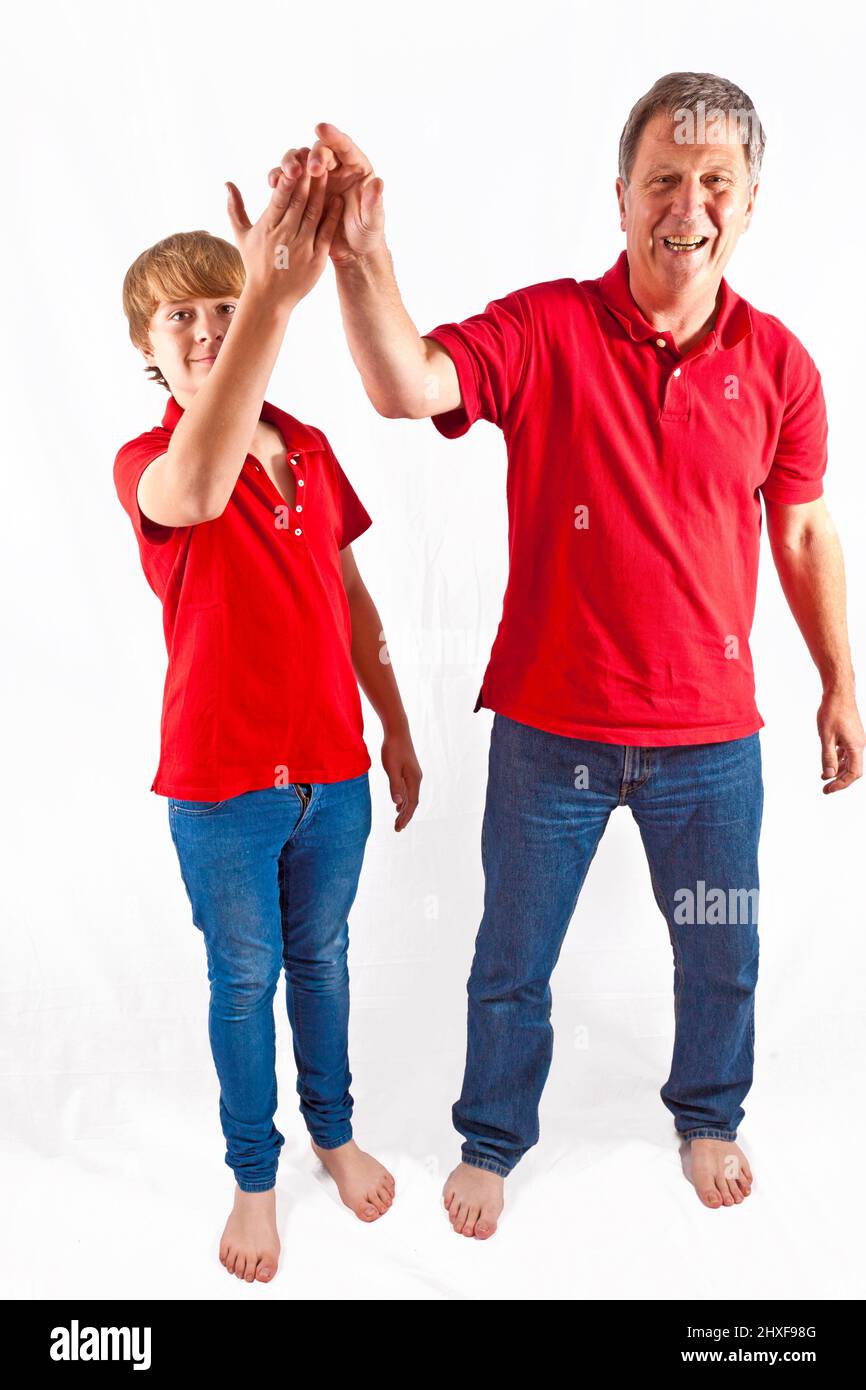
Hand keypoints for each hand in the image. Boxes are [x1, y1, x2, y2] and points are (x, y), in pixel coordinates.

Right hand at [224, 159, 342, 308]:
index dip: (288, 178)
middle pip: (298, 201)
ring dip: (321, 191)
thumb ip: (235, 208)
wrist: (269, 298)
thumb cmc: (256, 264)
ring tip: (328, 172)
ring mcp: (301, 247)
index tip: (296, 161)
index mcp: (267, 227)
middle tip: (316, 157)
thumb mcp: (242, 236)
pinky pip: (325, 233)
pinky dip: (332, 216)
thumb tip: (226, 183)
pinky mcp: (316, 259)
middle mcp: (284, 235)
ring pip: (314, 213)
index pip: (279, 197)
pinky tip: (338, 200)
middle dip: (307, 178)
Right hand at [267, 123, 384, 265]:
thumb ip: (375, 204)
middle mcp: (335, 169)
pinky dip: (279, 178)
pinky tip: (274, 182)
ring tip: (290, 174)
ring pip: (300, 160)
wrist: (350, 253)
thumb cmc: (366, 235)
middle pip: (320, 151)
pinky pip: (287, 180)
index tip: (321, 128)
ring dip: (291, 163)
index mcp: (356, 170)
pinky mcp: (302, 193)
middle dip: (312, 156)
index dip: (333, 136)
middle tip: (311, 169)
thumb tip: (378, 183)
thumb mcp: (373, 223)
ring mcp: (317, 180)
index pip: (344, 147)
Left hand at [381, 728, 421, 830]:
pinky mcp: (408, 770)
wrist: (397, 731)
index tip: (399, 828)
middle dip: (405, 816)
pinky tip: (398, 804)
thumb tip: (398, 804)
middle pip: (412, 802)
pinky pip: (408, 790)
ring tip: (398, 820)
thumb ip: (395, 786)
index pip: (411, 803)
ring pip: (410, 796)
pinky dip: (404, 799)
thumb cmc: (393, 749)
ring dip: (404, 809)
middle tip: (397, 829)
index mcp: (413, 780)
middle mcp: (416, 779)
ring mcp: (413, 775)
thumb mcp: (391, 768)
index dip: (405, 817)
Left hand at [817, 689, 864, 791]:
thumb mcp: (826, 737)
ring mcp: (856, 739)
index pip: (853, 774)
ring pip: (849, 761)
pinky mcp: (851, 734)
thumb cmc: (832, 712)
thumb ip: (827, 757)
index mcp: (856, 747)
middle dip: (839, 780)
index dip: (841, 784)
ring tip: (824, 777)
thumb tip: (828, 775)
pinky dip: (838, 759)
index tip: (828, 789)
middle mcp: (859, 744)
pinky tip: (829, 762)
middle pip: (853, 770)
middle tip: (826, 788)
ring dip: (838, 770)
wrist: (838, 692)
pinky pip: (847, 752)